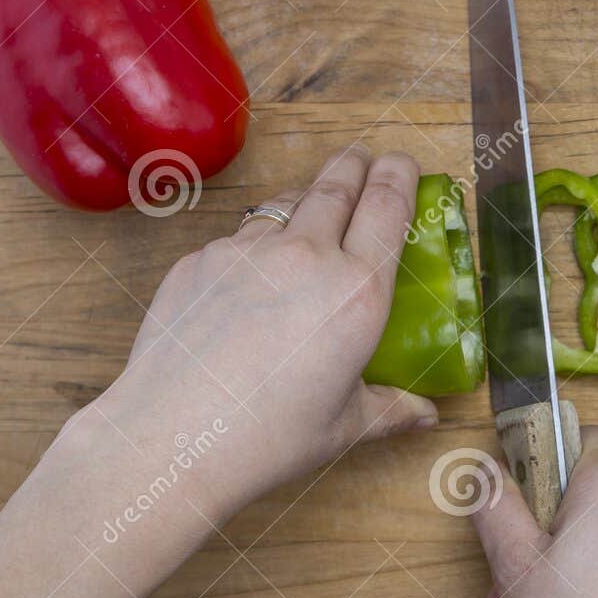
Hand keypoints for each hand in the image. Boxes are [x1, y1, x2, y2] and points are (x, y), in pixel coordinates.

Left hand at [0, 146, 437, 597]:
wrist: (172, 438)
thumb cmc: (268, 438)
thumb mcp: (344, 426)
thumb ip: (390, 408)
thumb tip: (425, 415)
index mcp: (358, 291)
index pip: (387, 204)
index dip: (398, 173)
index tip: (402, 163)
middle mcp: (306, 256)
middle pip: (336, 183)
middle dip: (354, 164)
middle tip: (361, 159)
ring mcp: (246, 251)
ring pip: (283, 205)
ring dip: (302, 203)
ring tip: (306, 221)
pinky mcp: (199, 260)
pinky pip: (237, 240)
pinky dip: (253, 248)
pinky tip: (248, 286)